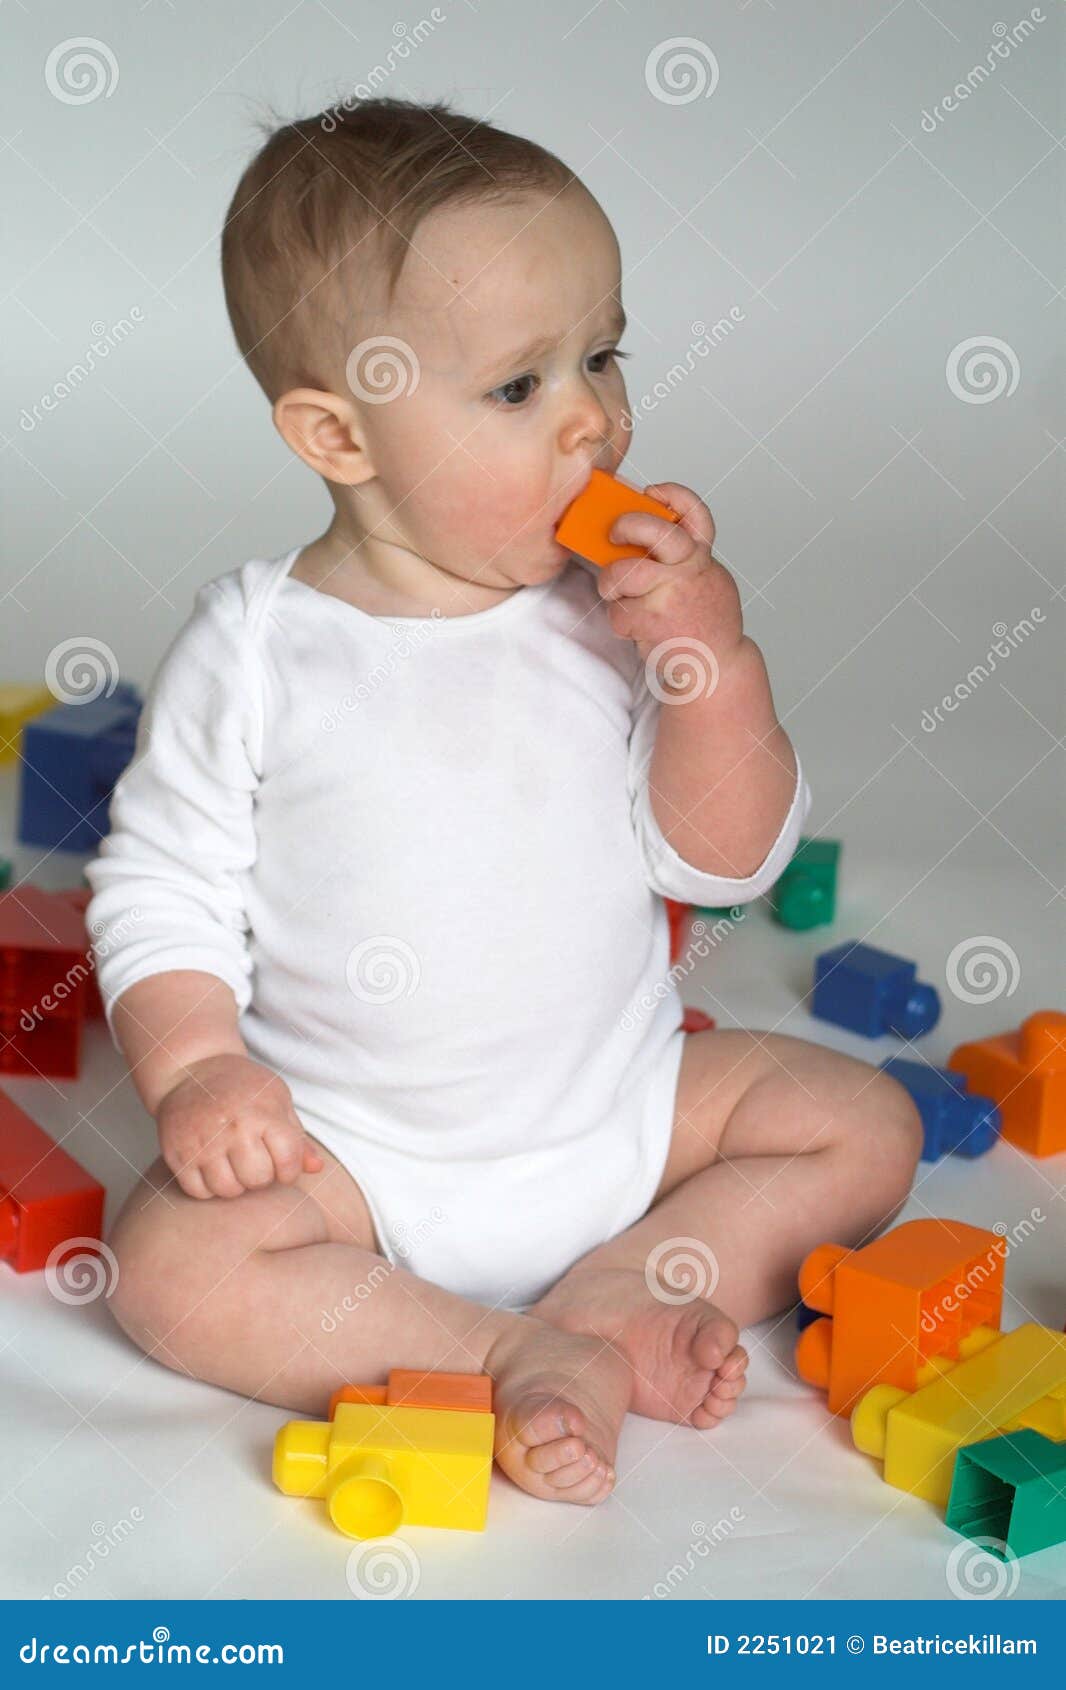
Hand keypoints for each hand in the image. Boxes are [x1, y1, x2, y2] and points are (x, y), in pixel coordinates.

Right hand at [155, 1053, 323, 1199]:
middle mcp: (233, 1127)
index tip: (282, 1164)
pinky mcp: (177, 1152)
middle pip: (257, 1180)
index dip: (289, 1170)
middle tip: (255, 1162)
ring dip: (235, 1184)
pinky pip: (198, 1192)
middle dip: (262, 1177)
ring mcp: (202, 1141)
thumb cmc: (243, 1087)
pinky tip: (212, 1168)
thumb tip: (317, 1168)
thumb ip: (298, 1137)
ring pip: (227, 1190)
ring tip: (234, 1165)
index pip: (288, 1162)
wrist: (192, 1070)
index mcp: (263, 1112)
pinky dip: (207, 1188)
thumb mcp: (277, 1100)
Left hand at [596, 481, 743, 682]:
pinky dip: (620, 623)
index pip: (695, 515)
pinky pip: (618, 612)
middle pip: (655, 532)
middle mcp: (691, 571)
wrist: (715, 668)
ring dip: (610, 586)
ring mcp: (673, 595)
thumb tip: (638, 542)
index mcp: (703, 559)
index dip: (673, 495)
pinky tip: (637, 629)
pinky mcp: (655, 621)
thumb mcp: (706, 582)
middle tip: (615, 534)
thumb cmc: (702, 624)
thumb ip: (684, 561)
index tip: (652, 491)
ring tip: (619, 596)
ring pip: (623, 574)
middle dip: (627, 526)